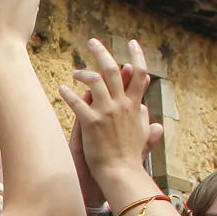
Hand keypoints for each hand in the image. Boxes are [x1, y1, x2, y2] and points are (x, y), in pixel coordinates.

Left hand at [59, 39, 156, 190]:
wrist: (121, 173)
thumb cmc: (131, 158)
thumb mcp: (143, 138)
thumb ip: (147, 125)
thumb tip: (155, 120)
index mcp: (135, 106)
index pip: (140, 74)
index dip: (137, 57)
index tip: (133, 43)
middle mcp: (121, 105)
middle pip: (113, 70)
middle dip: (102, 53)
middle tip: (92, 42)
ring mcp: (106, 112)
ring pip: (95, 81)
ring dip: (83, 73)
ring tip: (74, 73)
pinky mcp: (91, 123)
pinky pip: (77, 103)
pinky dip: (69, 94)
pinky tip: (62, 89)